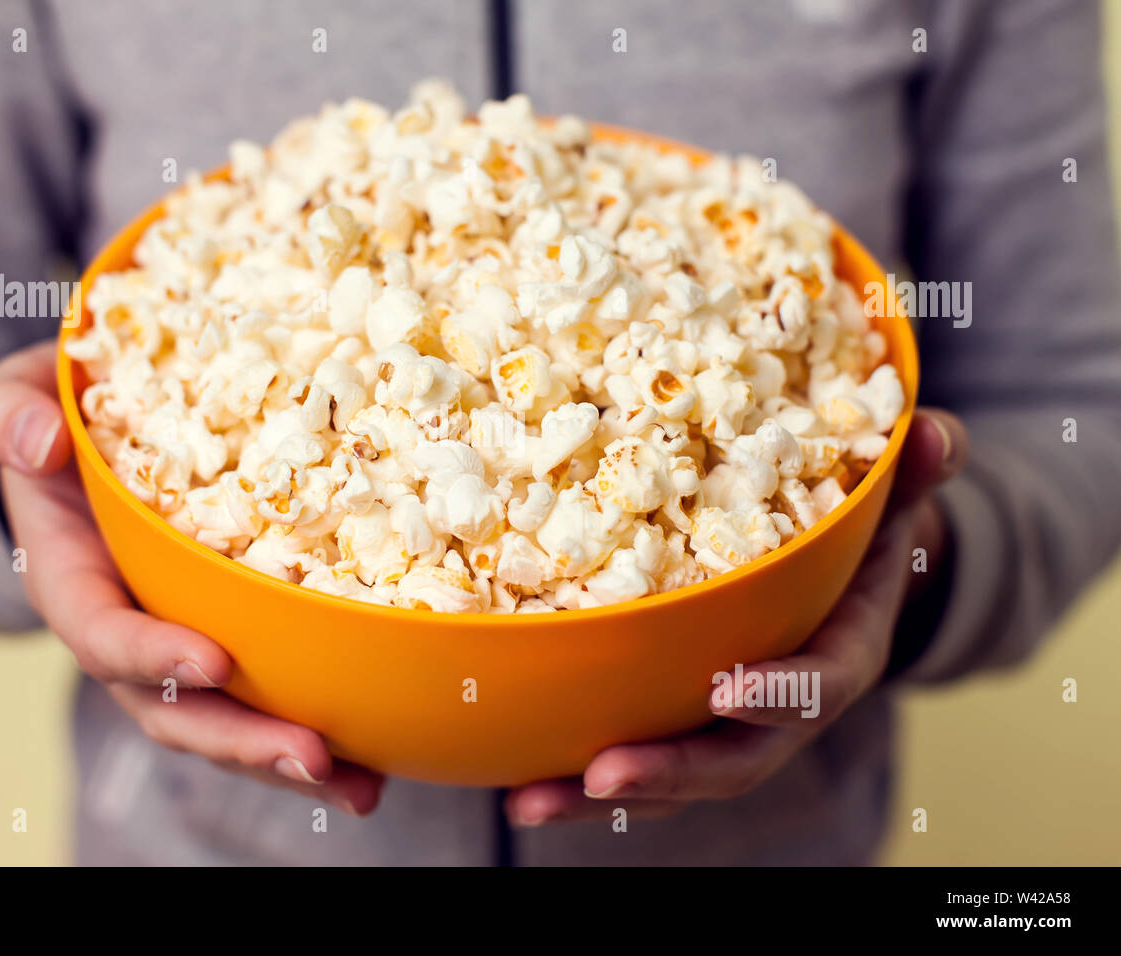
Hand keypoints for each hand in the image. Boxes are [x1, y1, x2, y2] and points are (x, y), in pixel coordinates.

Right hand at [0, 341, 383, 815]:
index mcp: (73, 581)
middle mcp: (125, 633)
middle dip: (241, 740)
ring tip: (360, 787)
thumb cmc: (54, 420)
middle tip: (314, 756)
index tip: (217, 661)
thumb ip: (13, 416)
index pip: (106, 634)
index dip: (154, 656)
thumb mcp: (18, 399)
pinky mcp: (223, 646)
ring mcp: (175, 649)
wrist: (77, 450)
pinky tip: (377, 761)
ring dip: (286, 762)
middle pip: (175, 711)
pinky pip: (261, 701)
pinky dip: (314, 733)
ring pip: (224, 725)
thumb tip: (40, 445)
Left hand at [506, 408, 968, 825]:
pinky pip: (629, 751)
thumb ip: (913, 470)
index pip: (818, 686)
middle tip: (601, 778)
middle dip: (670, 773)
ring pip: (670, 775)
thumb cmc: (858, 533)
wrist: (841, 582)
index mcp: (837, 651)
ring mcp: (723, 723)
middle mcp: (778, 704)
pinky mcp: (675, 720)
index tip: (726, 690)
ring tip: (529, 801)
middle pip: (732, 759)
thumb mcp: (891, 498)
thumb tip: (939, 433)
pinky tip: (512, 779)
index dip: (779, 694)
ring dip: (598, 797)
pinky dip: (572, 775)